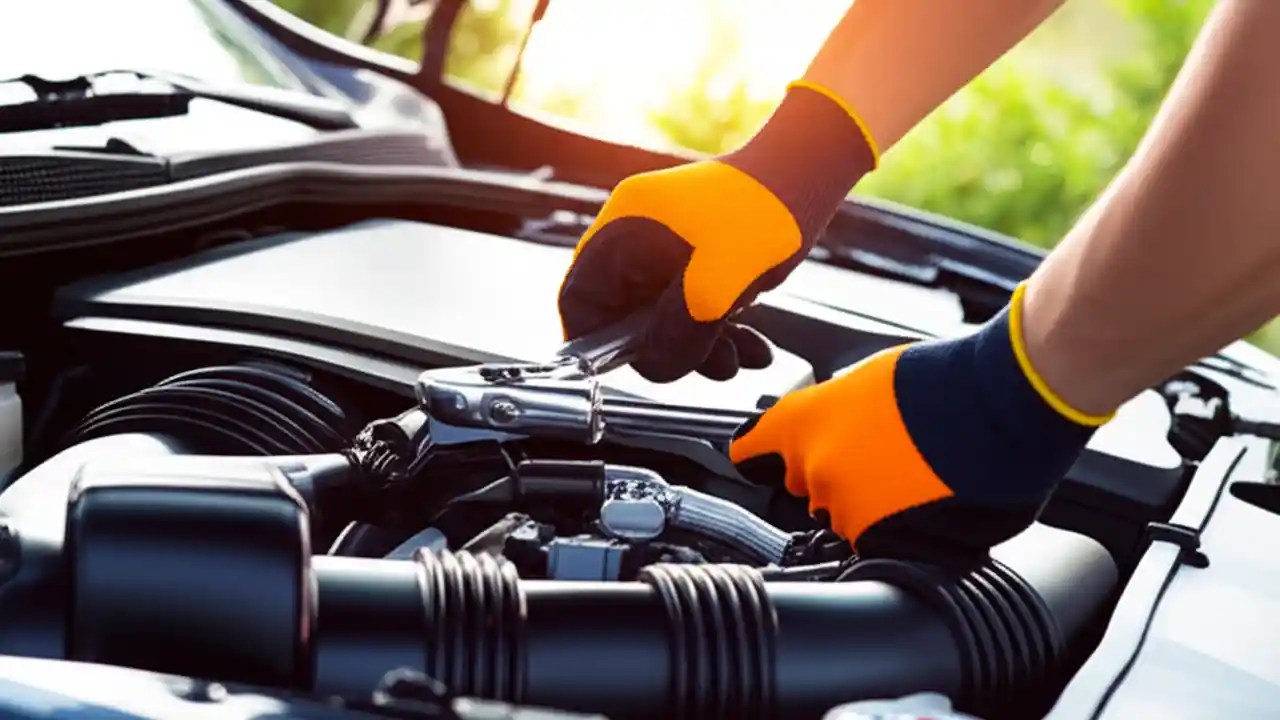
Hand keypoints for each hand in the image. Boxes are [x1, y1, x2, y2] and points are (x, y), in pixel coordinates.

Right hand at [558, 82, 877, 382]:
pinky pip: (692, 305)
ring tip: (742, 358)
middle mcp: (637, 237)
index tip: (626, 369)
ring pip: (664, 317)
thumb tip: (654, 369)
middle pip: (626, 315)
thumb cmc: (765, 213)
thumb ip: (677, 336)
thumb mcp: (717, 290)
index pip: (580, 299)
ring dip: (702, 346)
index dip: (594, 342)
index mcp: (624, 231)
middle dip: (667, 349)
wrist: (810, 171)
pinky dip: (719, 330)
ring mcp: (666, 246)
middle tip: (709, 364)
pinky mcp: (696, 255)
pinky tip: (754, 345)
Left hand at [730, 283, 1112, 563]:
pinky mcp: (887, 544)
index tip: (765, 463)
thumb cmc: (946, 381)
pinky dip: (900, 528)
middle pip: (805, 490)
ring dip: (871, 505)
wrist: (1003, 402)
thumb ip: (829, 416)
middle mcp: (815, 471)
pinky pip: (880, 544)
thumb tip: (824, 434)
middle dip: (836, 478)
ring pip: (845, 520)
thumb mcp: (867, 381)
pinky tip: (927, 497)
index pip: (749, 454)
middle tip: (882, 455)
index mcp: (802, 424)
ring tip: (915, 473)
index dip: (762, 459)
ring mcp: (849, 513)